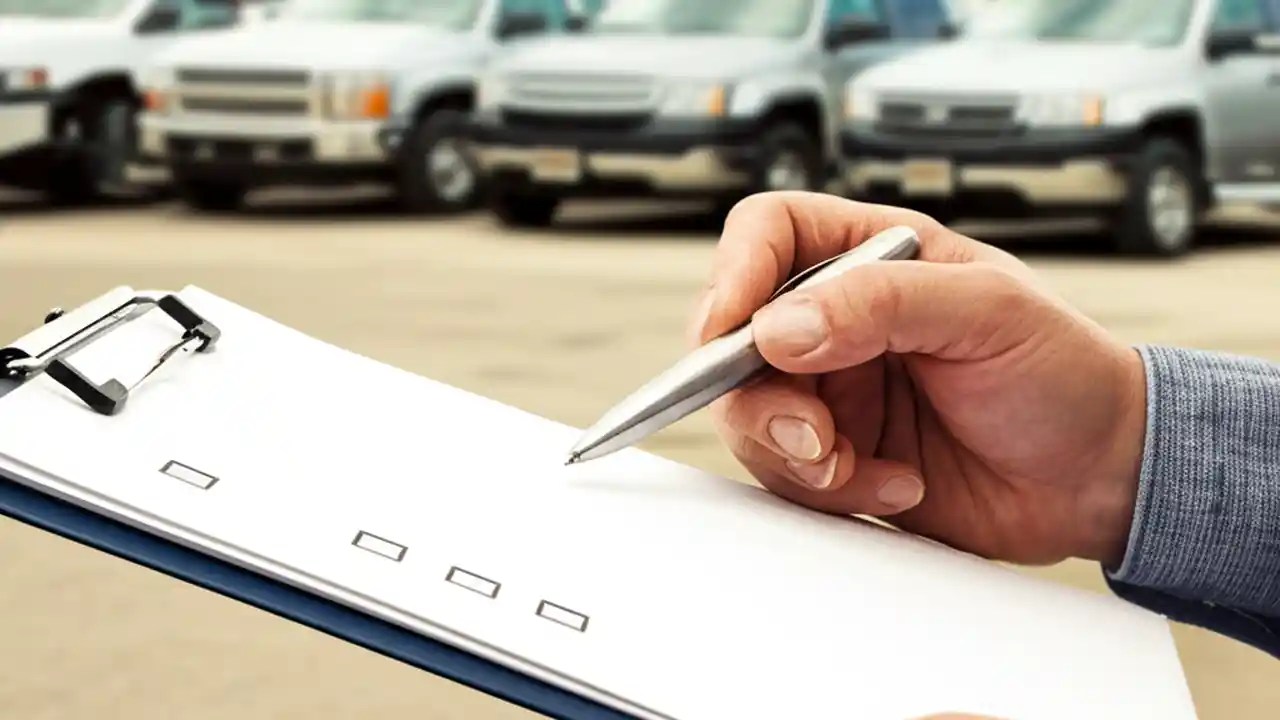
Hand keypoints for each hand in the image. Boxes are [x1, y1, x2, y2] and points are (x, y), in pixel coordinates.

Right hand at [690, 192, 1145, 566]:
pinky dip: (832, 488)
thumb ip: (881, 305)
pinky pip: (789, 472)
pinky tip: (898, 483)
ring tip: (856, 465)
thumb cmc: (1062, 373)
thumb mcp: (987, 312)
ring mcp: (834, 390)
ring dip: (794, 450)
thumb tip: (778, 327)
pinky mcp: (837, 455)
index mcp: (872, 256)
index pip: (769, 233)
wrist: (1099, 477)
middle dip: (757, 391)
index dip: (735, 271)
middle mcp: (838, 319)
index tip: (734, 327)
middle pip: (734, 335)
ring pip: (750, 412)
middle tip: (813, 431)